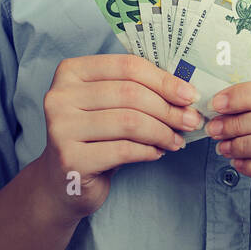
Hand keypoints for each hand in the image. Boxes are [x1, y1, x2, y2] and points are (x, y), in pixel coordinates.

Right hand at [37, 54, 203, 220]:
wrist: (62, 183)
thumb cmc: (94, 137)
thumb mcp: (109, 105)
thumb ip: (136, 89)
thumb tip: (185, 92)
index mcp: (71, 72)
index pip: (127, 66)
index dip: (163, 80)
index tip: (189, 95)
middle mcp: (60, 96)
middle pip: (130, 93)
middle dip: (168, 108)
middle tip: (190, 121)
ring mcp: (61, 128)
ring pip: (129, 122)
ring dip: (162, 132)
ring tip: (176, 140)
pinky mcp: (70, 159)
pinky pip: (123, 150)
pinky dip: (148, 151)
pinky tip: (157, 153)